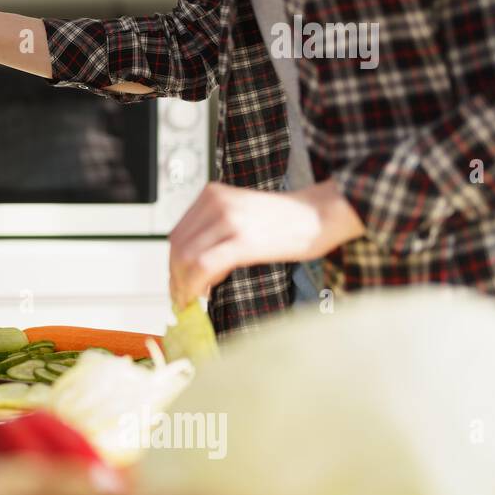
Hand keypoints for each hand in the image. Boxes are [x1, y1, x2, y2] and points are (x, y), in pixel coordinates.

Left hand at [168, 180, 365, 306]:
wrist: (321, 213)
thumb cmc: (287, 218)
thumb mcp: (240, 212)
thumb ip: (214, 230)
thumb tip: (192, 265)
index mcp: (212, 195)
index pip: (178, 234)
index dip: (173, 262)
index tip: (177, 280)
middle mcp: (215, 203)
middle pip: (177, 247)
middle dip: (175, 276)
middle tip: (181, 296)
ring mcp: (228, 220)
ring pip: (185, 258)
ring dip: (183, 284)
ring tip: (191, 299)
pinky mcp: (242, 240)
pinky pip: (204, 265)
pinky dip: (195, 285)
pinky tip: (201, 295)